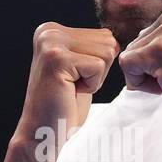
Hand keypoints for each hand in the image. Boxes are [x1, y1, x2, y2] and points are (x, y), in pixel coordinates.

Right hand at [12, 21, 118, 148]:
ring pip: (106, 53)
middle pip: (107, 42)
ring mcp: (51, 43)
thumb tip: (117, 38)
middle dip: (98, 70)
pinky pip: (98, 66)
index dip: (98, 64)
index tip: (74, 78)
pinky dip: (91, 85)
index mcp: (52, 29)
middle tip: (73, 86)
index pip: (105, 36)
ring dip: (95, 78)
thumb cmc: (65, 105)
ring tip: (71, 88)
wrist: (43, 132)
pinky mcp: (57, 59)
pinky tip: (70, 92)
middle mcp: (49, 31)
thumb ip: (94, 47)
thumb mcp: (81, 67)